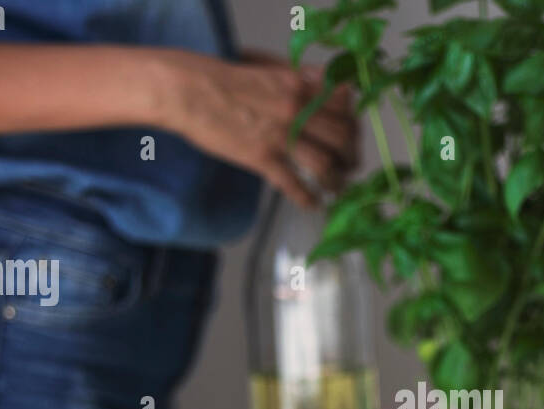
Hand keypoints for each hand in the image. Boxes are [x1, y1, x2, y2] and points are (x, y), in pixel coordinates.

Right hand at [159, 48, 358, 207]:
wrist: (189, 90)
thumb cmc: (225, 77)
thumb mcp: (269, 68)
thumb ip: (299, 78)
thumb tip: (323, 86)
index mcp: (300, 85)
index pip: (346, 107)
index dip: (355, 125)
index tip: (353, 137)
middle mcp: (297, 109)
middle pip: (343, 138)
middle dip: (352, 157)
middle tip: (350, 167)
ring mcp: (280, 135)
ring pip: (325, 165)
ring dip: (337, 181)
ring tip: (336, 189)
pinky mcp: (261, 157)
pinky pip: (294, 184)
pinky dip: (307, 198)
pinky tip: (313, 204)